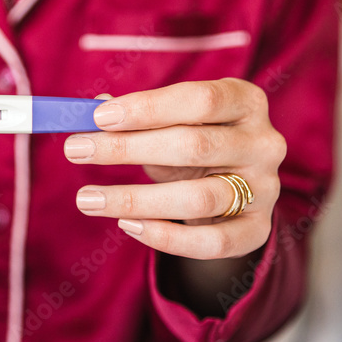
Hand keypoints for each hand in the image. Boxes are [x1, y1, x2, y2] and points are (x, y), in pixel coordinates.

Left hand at [64, 79, 286, 260]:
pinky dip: (165, 237)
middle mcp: (264, 143)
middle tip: (75, 150)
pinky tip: (127, 225)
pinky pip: (212, 243)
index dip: (148, 107)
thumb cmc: (196, 146)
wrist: (237, 191)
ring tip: (86, 198)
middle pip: (193, 146)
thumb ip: (137, 116)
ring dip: (135, 199)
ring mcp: (265, 189)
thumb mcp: (172, 124)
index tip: (98, 117)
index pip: (200, 99)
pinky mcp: (257, 230)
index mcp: (245, 102)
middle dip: (127, 148)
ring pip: (199, 198)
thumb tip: (92, 109)